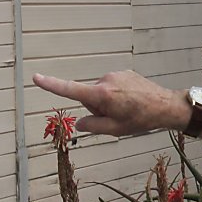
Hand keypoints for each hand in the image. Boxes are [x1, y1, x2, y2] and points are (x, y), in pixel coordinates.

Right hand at [33, 70, 182, 137]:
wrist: (165, 105)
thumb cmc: (141, 119)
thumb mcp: (115, 129)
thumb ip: (93, 126)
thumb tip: (80, 123)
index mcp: (101, 95)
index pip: (70, 90)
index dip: (51, 85)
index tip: (36, 77)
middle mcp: (105, 81)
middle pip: (89, 97)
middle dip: (98, 108)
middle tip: (118, 117)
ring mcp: (115, 74)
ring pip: (101, 92)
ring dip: (109, 102)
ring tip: (128, 109)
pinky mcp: (123, 72)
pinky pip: (112, 86)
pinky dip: (117, 95)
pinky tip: (133, 101)